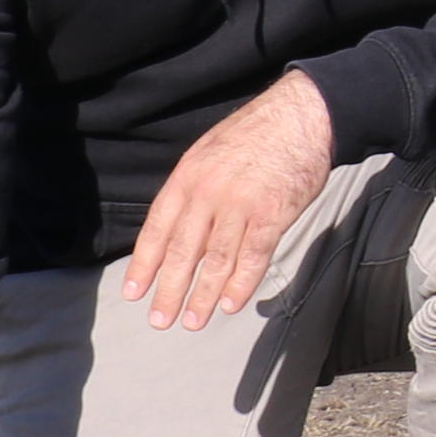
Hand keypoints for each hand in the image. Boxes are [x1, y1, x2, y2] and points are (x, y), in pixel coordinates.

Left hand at [119, 67, 334, 329]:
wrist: (302, 115)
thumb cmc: (256, 133)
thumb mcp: (209, 152)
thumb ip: (193, 190)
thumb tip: (180, 230)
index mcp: (188, 177)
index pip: (157, 229)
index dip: (144, 264)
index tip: (134, 293)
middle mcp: (208, 193)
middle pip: (183, 251)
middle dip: (170, 290)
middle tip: (160, 320)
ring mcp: (240, 205)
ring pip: (216, 260)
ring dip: (203, 295)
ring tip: (194, 321)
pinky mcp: (273, 214)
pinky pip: (253, 256)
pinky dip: (241, 283)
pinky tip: (230, 304)